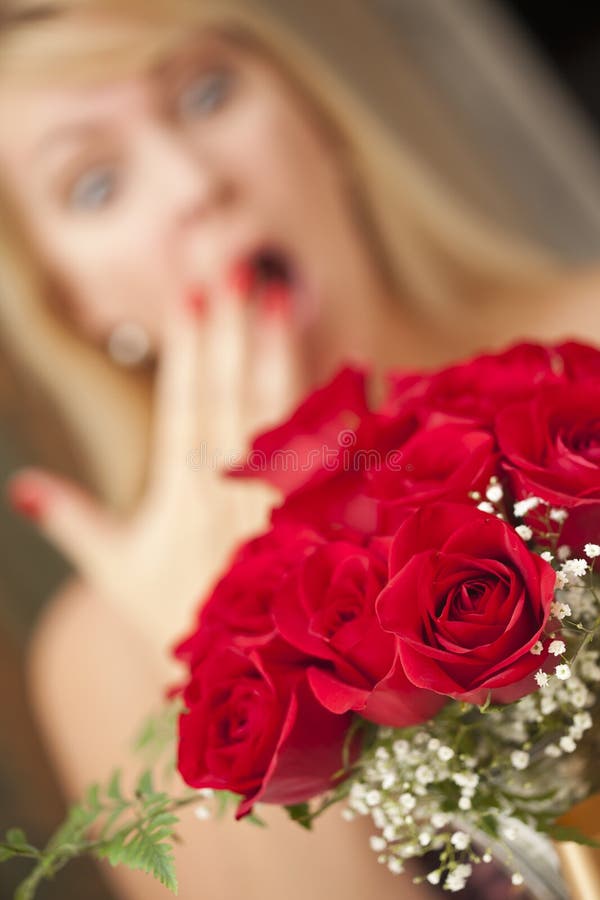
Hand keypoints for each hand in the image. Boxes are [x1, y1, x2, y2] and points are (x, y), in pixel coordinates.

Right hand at [7, 278, 304, 673]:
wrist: (239, 673)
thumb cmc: (174, 613)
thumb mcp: (114, 569)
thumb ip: (74, 520)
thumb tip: (23, 487)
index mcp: (183, 494)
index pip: (184, 406)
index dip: (188, 348)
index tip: (191, 294)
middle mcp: (233, 491)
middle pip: (232, 398)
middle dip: (232, 330)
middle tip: (238, 268)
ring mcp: (279, 503)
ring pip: (282, 419)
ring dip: (281, 354)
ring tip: (282, 298)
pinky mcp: (316, 518)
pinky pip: (333, 460)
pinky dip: (343, 412)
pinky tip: (354, 364)